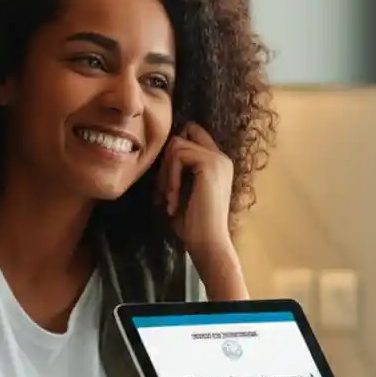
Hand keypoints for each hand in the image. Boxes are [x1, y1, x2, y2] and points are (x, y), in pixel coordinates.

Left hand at [159, 122, 236, 261]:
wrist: (208, 242)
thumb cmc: (192, 224)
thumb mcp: (181, 190)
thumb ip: (175, 170)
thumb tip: (155, 154)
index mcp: (216, 162)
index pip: (191, 133)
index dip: (172, 151)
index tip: (165, 181)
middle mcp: (220, 157)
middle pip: (180, 137)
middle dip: (165, 163)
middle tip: (163, 192)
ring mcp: (217, 159)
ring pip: (176, 145)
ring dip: (166, 173)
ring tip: (168, 198)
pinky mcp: (211, 164)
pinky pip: (178, 156)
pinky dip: (170, 178)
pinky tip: (173, 200)